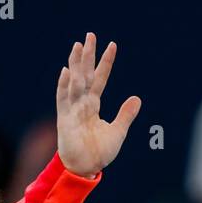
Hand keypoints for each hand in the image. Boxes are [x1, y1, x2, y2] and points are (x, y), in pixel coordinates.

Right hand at [56, 32, 141, 176]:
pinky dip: (65, 86)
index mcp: (93, 105)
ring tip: (78, 45)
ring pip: (75, 81)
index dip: (106, 63)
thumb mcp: (118, 131)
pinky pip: (64, 99)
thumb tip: (137, 98)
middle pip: (85, 74)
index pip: (100, 78)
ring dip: (76, 64)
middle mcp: (82, 103)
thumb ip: (126, 114)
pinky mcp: (65, 118)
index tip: (112, 45)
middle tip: (90, 35)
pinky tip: (66, 71)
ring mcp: (72, 109)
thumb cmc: (99, 152)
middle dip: (88, 55)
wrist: (85, 168)